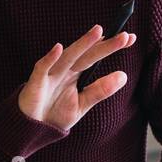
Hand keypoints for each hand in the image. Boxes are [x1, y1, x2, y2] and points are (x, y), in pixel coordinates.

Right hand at [18, 26, 135, 130]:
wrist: (31, 130)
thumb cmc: (55, 114)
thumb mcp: (82, 105)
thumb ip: (100, 90)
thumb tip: (123, 76)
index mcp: (76, 74)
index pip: (96, 56)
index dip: (111, 47)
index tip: (130, 38)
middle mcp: (65, 70)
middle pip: (87, 55)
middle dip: (104, 45)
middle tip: (124, 36)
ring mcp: (50, 74)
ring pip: (68, 56)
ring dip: (82, 44)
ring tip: (98, 32)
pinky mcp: (36, 82)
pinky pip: (42, 68)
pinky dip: (49, 58)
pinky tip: (59, 48)